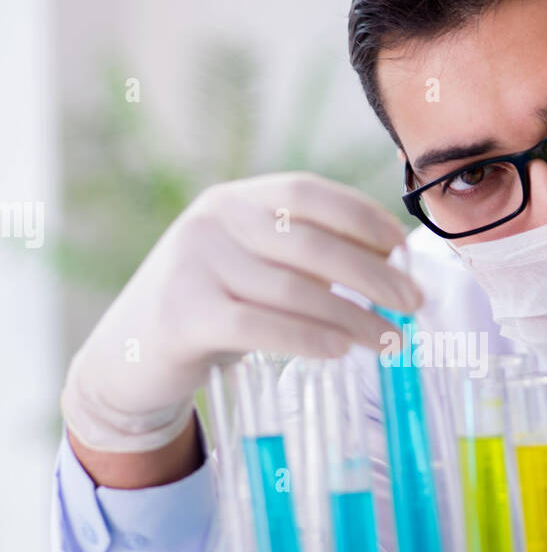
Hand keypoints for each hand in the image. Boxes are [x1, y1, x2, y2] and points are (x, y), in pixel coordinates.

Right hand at [61, 173, 421, 453]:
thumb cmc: (210, 311)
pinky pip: (262, 327)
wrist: (127, 358)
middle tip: (414, 304)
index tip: (404, 249)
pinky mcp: (184, 316)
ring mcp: (194, 265)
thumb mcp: (249, 267)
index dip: (363, 216)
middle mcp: (212, 221)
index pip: (308, 193)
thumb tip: (390, 264)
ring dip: (353, 317)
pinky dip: (308, 339)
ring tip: (390, 340)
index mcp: (234, 200)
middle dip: (373, 274)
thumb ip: (300, 255)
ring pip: (293, 291)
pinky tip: (341, 351)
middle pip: (310, 243)